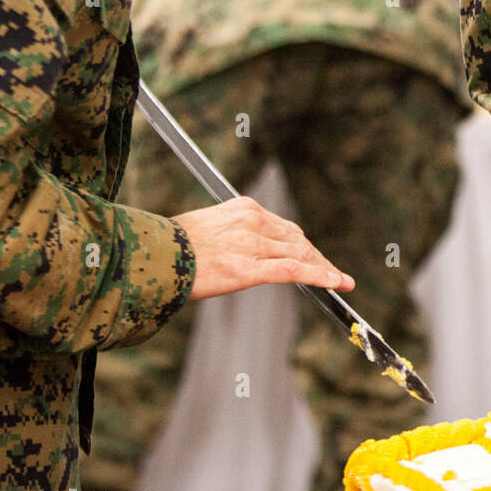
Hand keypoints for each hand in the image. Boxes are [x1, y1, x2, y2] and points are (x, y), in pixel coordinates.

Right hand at [174, 196, 355, 300]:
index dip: (303, 244)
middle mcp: (253, 220)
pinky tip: (336, 283)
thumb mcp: (206, 228)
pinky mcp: (248, 268)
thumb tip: (238, 248)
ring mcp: (252, 244)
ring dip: (323, 269)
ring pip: (299, 255)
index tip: (314, 256)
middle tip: (332, 273)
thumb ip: (231, 234)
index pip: (283, 227)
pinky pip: (293, 271)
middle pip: (296, 240)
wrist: (151, 256)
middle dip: (317, 258)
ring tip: (339, 282)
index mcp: (243, 207)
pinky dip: (319, 276)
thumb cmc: (170, 247)